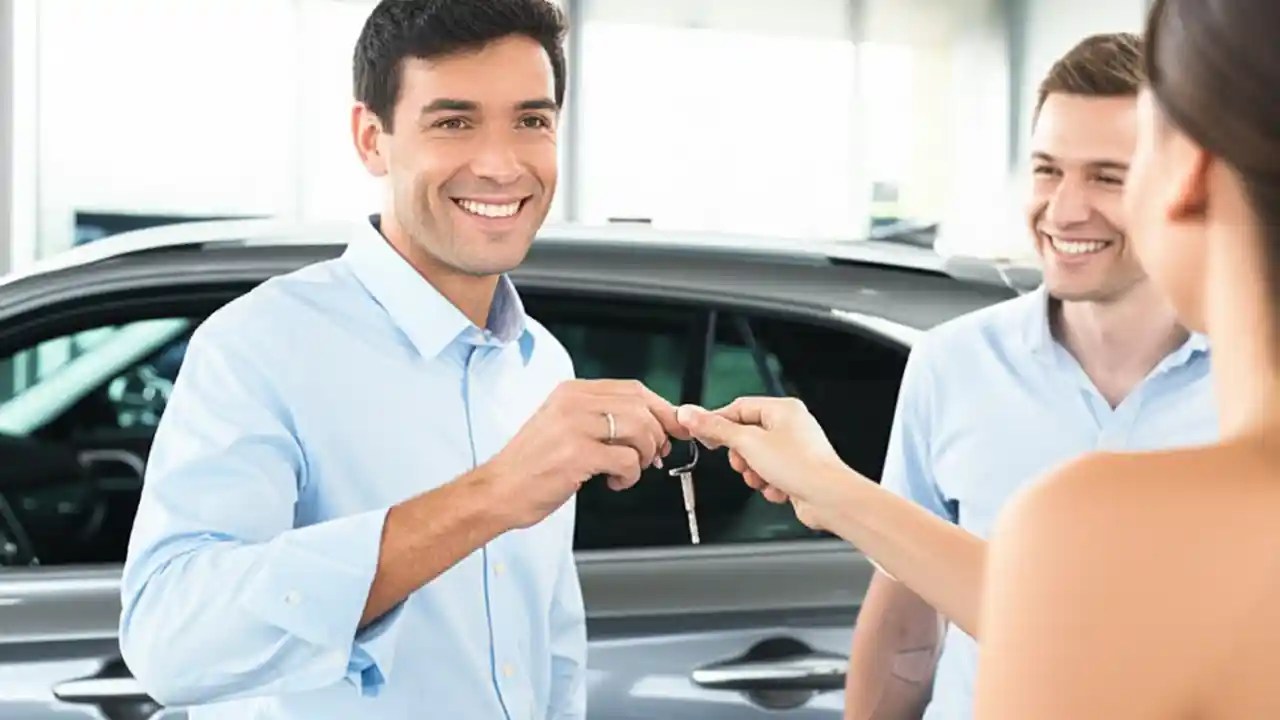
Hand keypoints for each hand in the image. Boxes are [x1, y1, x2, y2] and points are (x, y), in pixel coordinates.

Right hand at [485, 379, 689, 528]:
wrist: (498, 491)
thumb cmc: (531, 465)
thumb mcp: (563, 426)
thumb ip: (600, 418)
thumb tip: (649, 424)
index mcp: (572, 392)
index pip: (633, 389)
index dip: (660, 409)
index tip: (673, 427)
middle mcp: (574, 403)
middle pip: (641, 407)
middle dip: (657, 434)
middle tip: (653, 456)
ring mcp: (575, 427)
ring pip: (639, 430)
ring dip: (644, 456)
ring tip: (629, 471)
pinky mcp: (578, 455)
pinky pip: (627, 460)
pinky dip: (630, 476)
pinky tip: (614, 482)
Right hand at [676, 397, 845, 527]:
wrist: (828, 498)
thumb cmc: (801, 467)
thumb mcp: (748, 443)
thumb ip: (716, 429)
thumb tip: (691, 414)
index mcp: (782, 409)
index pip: (739, 408)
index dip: (718, 422)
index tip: (702, 435)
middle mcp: (790, 426)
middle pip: (746, 436)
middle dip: (741, 455)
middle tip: (742, 463)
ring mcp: (795, 449)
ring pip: (756, 458)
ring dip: (754, 473)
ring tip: (763, 478)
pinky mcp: (796, 471)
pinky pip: (769, 474)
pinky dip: (769, 484)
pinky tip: (778, 488)